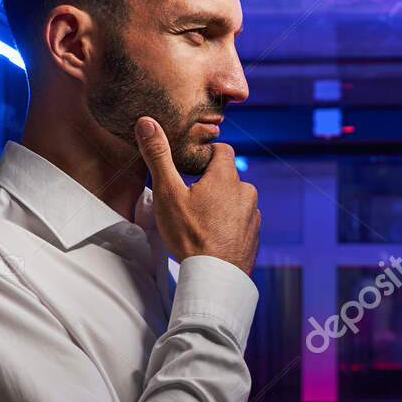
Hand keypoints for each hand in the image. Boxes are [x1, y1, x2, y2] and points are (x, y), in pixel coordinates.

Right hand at [134, 116, 259, 276]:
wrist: (215, 278)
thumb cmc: (191, 236)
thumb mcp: (168, 193)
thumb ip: (158, 156)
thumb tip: (147, 123)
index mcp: (226, 177)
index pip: (222, 150)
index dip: (205, 155)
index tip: (191, 167)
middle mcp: (246, 192)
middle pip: (228, 177)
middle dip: (211, 183)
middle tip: (189, 199)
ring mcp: (253, 216)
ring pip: (236, 200)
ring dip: (221, 205)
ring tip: (200, 221)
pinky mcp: (254, 236)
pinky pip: (241, 222)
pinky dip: (229, 225)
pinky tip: (212, 237)